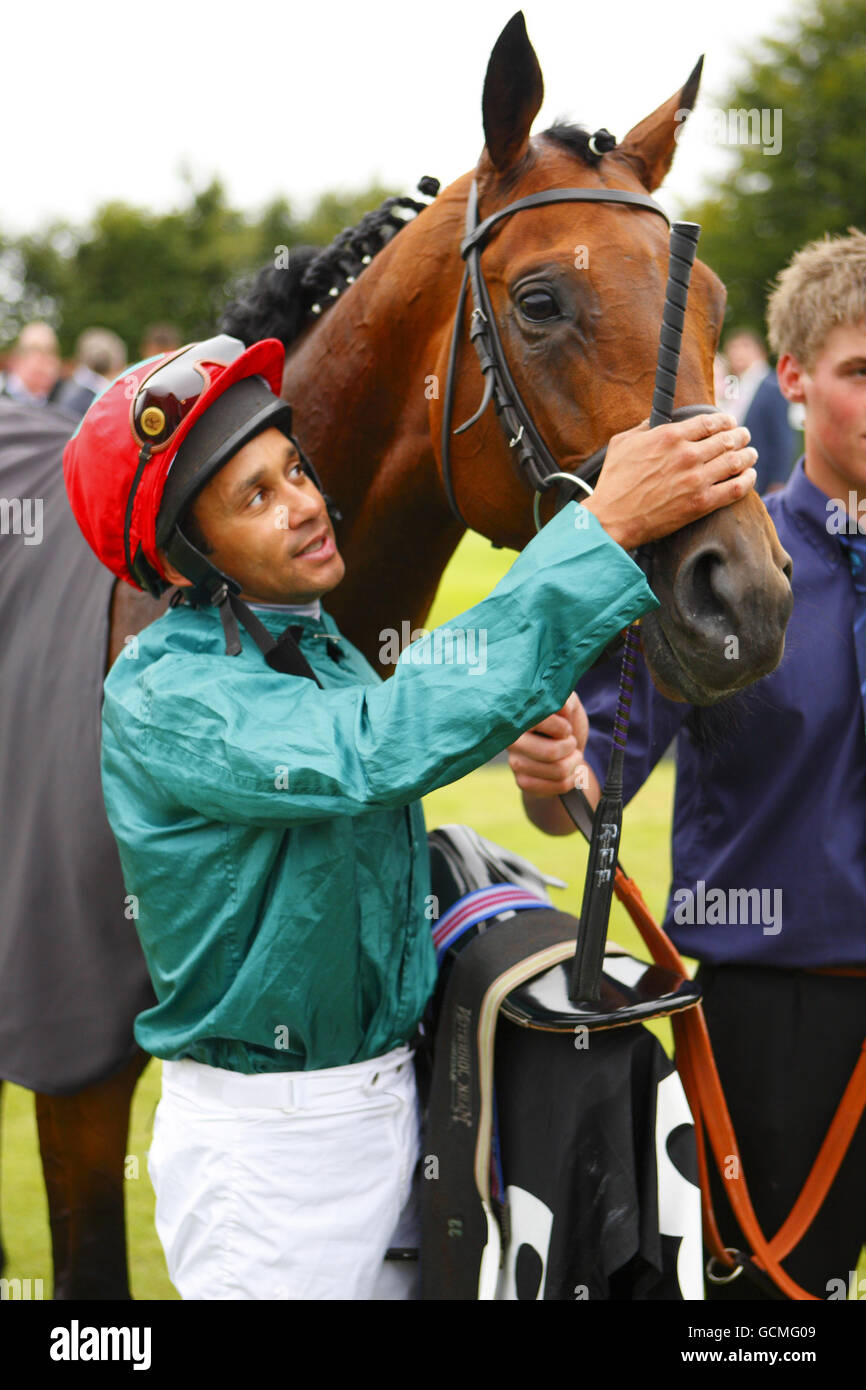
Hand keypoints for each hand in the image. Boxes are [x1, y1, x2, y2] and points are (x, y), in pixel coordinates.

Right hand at [508, 692, 588, 796]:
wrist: (564, 749)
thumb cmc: (565, 722)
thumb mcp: (569, 705)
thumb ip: (564, 700)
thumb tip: (560, 704)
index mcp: (520, 716)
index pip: (542, 724)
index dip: (563, 728)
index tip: (565, 727)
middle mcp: (512, 740)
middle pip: (550, 753)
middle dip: (570, 747)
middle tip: (570, 741)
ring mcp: (515, 762)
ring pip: (557, 771)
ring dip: (574, 763)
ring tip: (572, 755)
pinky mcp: (523, 782)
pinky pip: (556, 786)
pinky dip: (571, 779)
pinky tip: (570, 771)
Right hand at [580, 412, 756, 550]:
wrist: (613, 519)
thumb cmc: (614, 482)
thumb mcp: (622, 443)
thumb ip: (644, 427)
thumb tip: (656, 421)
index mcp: (669, 436)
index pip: (710, 422)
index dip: (725, 420)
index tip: (729, 422)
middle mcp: (687, 455)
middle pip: (727, 439)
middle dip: (740, 436)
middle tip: (745, 437)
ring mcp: (696, 480)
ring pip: (736, 461)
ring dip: (748, 455)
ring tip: (752, 454)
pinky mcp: (701, 504)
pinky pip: (736, 488)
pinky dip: (747, 480)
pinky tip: (750, 476)